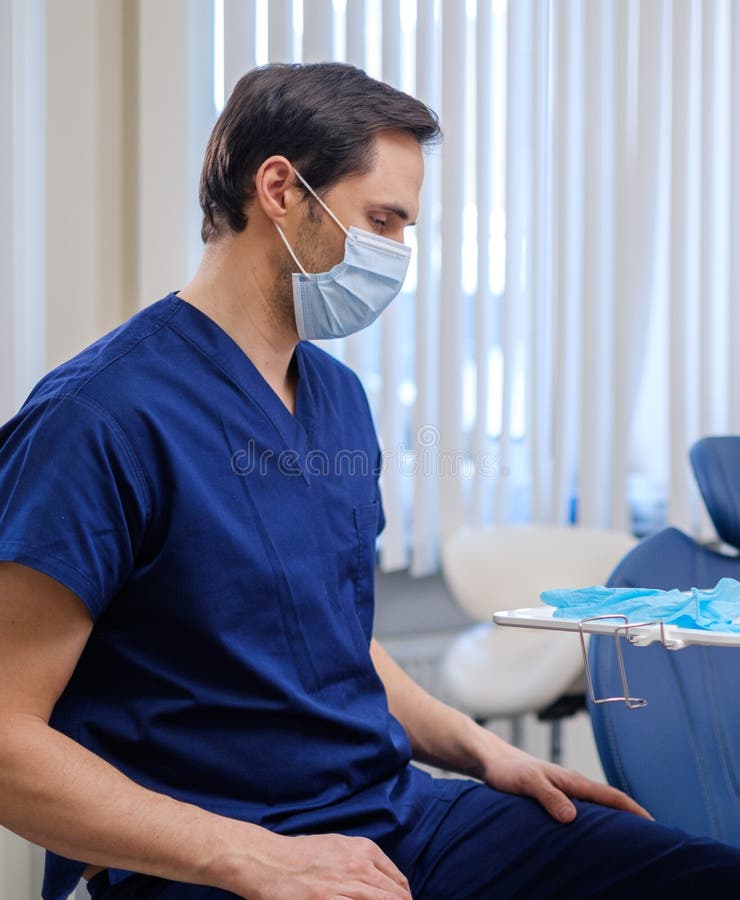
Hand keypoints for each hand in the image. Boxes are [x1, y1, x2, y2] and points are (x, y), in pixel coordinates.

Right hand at [248, 832, 411, 899]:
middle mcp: (358, 864)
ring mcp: (343, 884)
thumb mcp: (337, 846)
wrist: (267, 859)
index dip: (403, 898)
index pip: (398, 881)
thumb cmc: (299, 854)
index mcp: (363, 849)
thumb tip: (382, 881)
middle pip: (394, 896)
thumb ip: (362, 859)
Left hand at [478, 743, 652, 823]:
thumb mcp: (527, 783)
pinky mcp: (555, 797)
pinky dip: (595, 821)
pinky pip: (583, 810)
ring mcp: (565, 791)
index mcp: (572, 781)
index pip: (611, 796)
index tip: (654, 826)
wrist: (492, 760)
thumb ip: (548, 796)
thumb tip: (572, 817)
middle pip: (609, 803)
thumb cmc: (508, 770)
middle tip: (651, 840)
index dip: (633, 811)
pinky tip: (594, 835)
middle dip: (631, 818)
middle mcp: (573, 785)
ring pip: (597, 807)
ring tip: (629, 841)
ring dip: (614, 821)